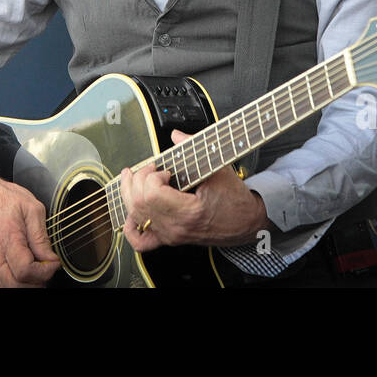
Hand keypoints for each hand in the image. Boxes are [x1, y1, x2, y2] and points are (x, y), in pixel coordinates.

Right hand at [0, 166, 58, 286]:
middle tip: (47, 270)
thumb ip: (41, 236)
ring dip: (24, 286)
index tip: (53, 262)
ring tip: (36, 274)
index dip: (45, 271)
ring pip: (5, 288)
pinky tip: (22, 278)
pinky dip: (10, 287)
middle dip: (36, 283)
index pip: (25, 270)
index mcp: (9, 239)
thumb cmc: (4, 199)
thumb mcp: (32, 208)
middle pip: (15, 285)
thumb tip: (50, 258)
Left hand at [121, 130, 270, 252]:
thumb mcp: (218, 169)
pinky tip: (132, 210)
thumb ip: (194, 148)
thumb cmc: (235, 199)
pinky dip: (130, 225)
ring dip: (130, 192)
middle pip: (138, 203)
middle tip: (152, 169)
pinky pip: (139, 240)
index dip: (152, 175)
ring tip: (135, 177)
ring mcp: (170, 236)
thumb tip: (175, 135)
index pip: (152, 193)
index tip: (165, 169)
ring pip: (134, 216)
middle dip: (139, 179)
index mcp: (189, 213)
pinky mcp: (169, 239)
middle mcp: (176, 228)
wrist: (246, 223)